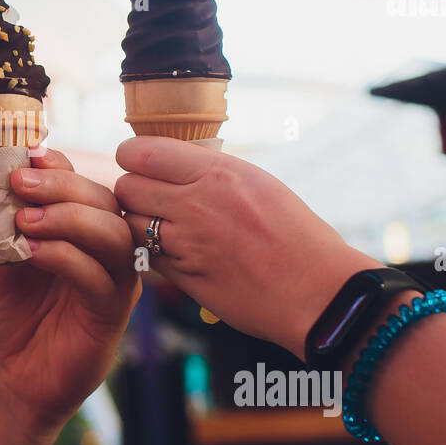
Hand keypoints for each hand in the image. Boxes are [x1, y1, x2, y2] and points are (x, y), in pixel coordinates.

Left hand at [0, 148, 139, 433]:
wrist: (16, 372)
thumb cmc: (8, 311)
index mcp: (78, 224)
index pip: (78, 179)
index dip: (54, 164)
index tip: (22, 157)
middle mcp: (103, 244)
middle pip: (101, 197)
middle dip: (59, 184)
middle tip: (19, 183)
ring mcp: (113, 276)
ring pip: (111, 231)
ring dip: (68, 217)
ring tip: (25, 220)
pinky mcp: (111, 310)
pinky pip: (99, 276)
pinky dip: (66, 256)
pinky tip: (32, 252)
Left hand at [114, 137, 379, 357]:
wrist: (318, 291)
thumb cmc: (295, 235)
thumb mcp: (258, 183)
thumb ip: (211, 171)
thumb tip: (171, 161)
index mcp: (218, 171)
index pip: (141, 152)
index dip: (131, 157)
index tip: (136, 162)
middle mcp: (197, 203)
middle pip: (127, 187)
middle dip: (132, 191)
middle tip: (147, 199)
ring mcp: (187, 242)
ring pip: (130, 223)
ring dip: (137, 224)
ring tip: (159, 226)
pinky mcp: (184, 277)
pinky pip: (146, 256)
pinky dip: (150, 253)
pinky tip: (171, 253)